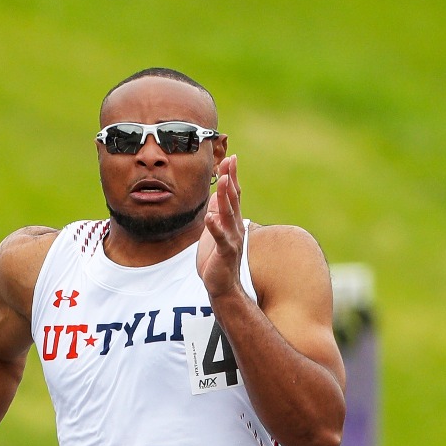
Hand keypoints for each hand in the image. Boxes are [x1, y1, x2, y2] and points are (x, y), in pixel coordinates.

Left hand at [196, 153, 242, 299]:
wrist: (223, 286)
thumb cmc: (217, 261)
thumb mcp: (215, 233)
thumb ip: (217, 216)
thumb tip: (215, 198)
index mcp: (233, 222)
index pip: (234, 195)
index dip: (233, 176)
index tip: (231, 158)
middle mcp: (236, 228)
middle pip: (234, 199)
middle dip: (231, 179)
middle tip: (230, 160)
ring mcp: (232, 239)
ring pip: (229, 215)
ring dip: (226, 197)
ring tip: (224, 181)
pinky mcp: (225, 252)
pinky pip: (220, 238)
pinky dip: (215, 227)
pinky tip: (209, 217)